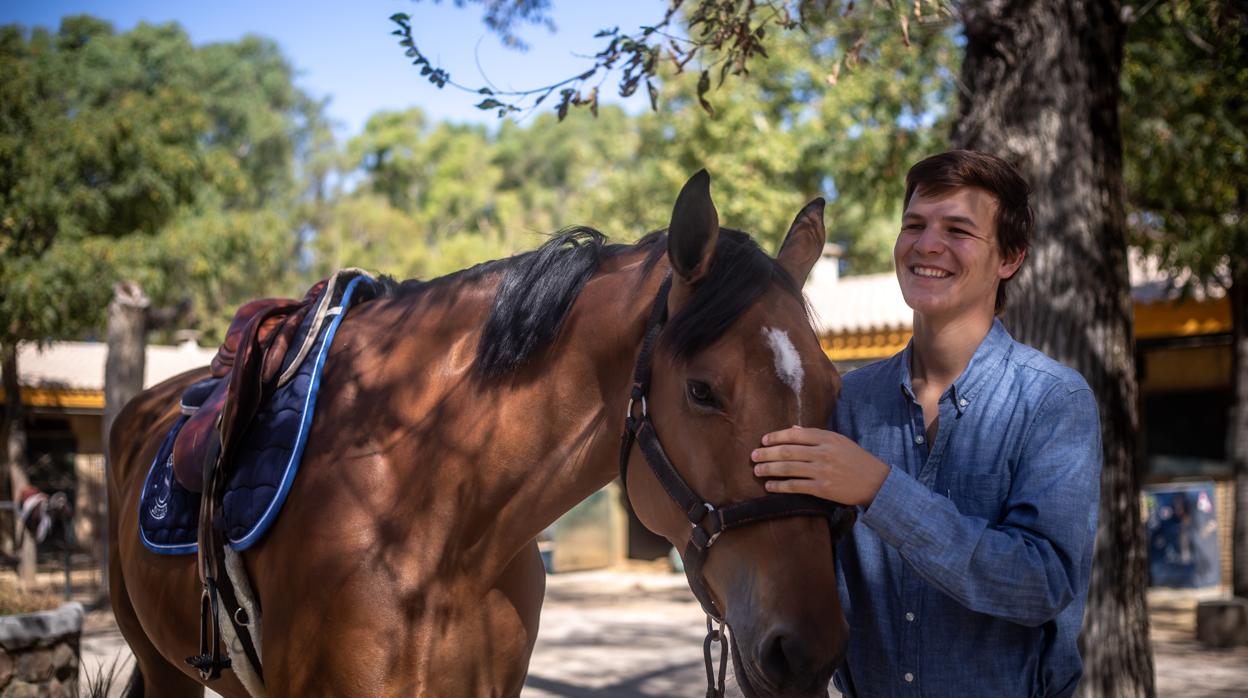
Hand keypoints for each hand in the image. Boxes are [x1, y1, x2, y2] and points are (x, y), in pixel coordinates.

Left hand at [751, 426, 890, 506]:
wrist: (876, 482)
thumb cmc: (856, 460)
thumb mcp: (839, 441)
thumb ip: (816, 435)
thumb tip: (793, 430)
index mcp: (828, 438)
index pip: (795, 434)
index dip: (776, 437)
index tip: (764, 440)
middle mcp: (824, 452)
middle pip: (788, 451)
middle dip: (767, 453)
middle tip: (753, 456)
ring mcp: (823, 471)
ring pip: (789, 468)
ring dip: (769, 469)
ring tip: (757, 471)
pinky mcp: (823, 489)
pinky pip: (796, 486)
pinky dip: (780, 486)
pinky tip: (770, 487)